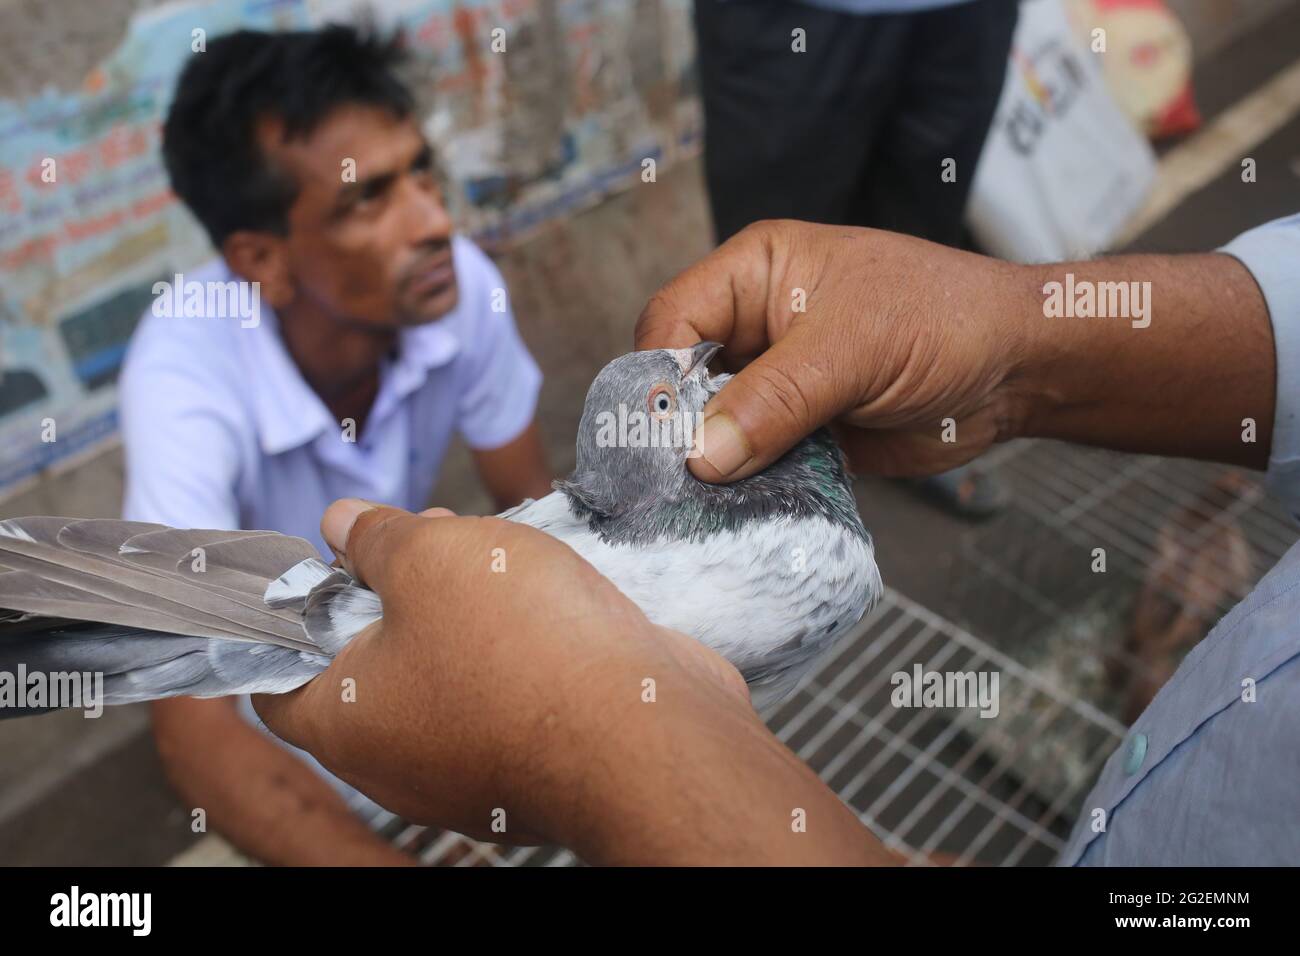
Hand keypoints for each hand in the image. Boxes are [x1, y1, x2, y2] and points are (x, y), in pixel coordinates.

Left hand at [253, 500, 747, 851]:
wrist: (648, 733)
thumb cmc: (523, 650)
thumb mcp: (431, 559)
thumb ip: (378, 539)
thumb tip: (343, 524)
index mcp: (345, 724)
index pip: (276, 679)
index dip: (291, 615)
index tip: (323, 569)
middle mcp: (399, 763)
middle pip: (367, 669)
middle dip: (391, 592)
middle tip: (423, 536)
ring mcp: (471, 768)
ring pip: (441, 678)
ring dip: (457, 614)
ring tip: (492, 554)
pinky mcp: (537, 761)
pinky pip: (505, 697)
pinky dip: (512, 650)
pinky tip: (544, 602)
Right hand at [635, 219, 1042, 480]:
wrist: (1018, 370)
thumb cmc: (943, 320)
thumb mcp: (852, 347)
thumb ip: (774, 399)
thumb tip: (700, 455)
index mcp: (755, 274)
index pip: (672, 319)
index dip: (657, 374)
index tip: (660, 435)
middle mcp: (755, 325)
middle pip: (682, 378)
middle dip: (679, 427)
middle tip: (676, 480)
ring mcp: (776, 382)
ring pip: (713, 427)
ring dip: (714, 465)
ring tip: (705, 505)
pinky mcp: (799, 431)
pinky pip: (753, 462)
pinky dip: (748, 486)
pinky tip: (744, 510)